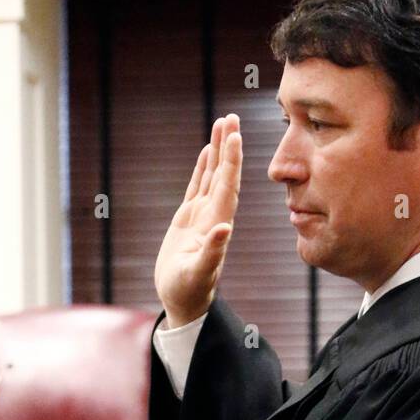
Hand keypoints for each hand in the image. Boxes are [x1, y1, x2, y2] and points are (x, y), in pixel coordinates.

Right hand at [154, 113, 241, 326]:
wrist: (183, 302)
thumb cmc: (189, 292)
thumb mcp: (198, 274)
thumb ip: (212, 252)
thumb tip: (224, 229)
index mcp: (217, 224)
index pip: (227, 186)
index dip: (232, 162)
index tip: (235, 136)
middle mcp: (213, 216)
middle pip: (223, 175)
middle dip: (228, 147)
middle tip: (231, 117)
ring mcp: (202, 216)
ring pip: (212, 176)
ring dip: (219, 151)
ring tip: (223, 123)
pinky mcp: (189, 220)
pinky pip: (199, 187)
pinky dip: (204, 168)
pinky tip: (209, 151)